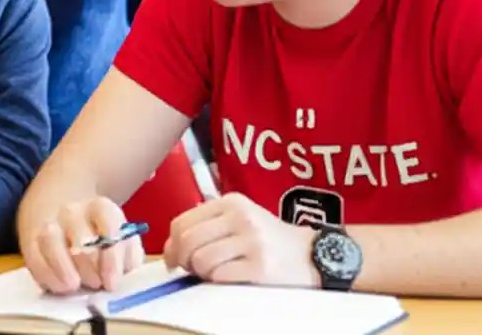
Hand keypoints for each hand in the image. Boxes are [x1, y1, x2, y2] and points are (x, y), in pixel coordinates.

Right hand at [22, 196, 144, 294]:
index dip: (112, 258)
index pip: (108, 226)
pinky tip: (60, 287)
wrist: (62, 218)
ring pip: (52, 241)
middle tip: (95, 285)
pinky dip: (47, 276)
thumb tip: (126, 270)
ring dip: (65, 269)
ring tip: (74, 286)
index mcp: (100, 208)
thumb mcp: (120, 240)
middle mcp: (73, 210)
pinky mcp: (30, 239)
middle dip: (90, 269)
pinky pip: (34, 257)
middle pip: (81, 240)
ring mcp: (49, 222)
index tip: (111, 283)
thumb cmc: (98, 239)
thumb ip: (128, 255)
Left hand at [162, 192, 317, 287]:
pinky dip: (217, 280)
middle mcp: (240, 217)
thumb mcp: (238, 220)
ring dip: (201, 272)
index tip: (173, 259)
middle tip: (191, 269)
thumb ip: (205, 227)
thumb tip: (169, 249)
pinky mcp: (260, 266)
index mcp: (230, 202)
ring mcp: (251, 241)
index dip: (171, 244)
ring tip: (215, 272)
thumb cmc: (267, 239)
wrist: (312, 254)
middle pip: (188, 240)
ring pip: (202, 260)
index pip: (182, 221)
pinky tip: (229, 277)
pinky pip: (220, 276)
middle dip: (183, 259)